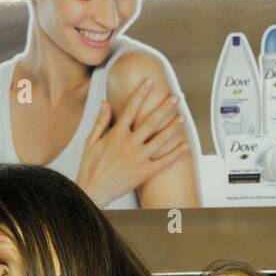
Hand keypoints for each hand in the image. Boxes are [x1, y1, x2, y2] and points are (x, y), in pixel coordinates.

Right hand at [75, 79, 188, 207]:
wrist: (93, 192)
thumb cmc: (90, 168)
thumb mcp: (90, 142)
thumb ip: (100, 121)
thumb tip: (105, 103)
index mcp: (116, 135)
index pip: (131, 108)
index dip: (141, 93)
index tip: (149, 83)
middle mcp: (129, 145)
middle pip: (151, 121)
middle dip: (165, 107)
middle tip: (175, 97)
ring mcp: (139, 159)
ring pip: (161, 139)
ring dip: (173, 127)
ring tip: (182, 117)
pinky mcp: (145, 172)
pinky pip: (164, 161)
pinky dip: (176, 153)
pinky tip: (184, 145)